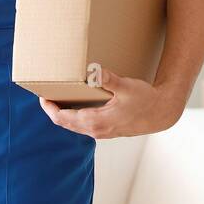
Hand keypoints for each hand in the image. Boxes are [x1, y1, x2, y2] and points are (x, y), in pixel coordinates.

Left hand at [38, 67, 184, 139]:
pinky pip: (83, 125)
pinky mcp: (107, 130)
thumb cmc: (145, 100)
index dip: (50, 108)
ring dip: (63, 114)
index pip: (63, 118)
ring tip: (57, 99)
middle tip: (45, 95)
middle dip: (53, 110)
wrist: (161, 114)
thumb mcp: (127, 87)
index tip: (42, 96)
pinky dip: (74, 116)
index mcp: (96, 121)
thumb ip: (109, 79)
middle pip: (65, 123)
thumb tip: (94, 71)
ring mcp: (101, 132)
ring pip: (74, 125)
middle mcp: (96, 130)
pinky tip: (76, 105)